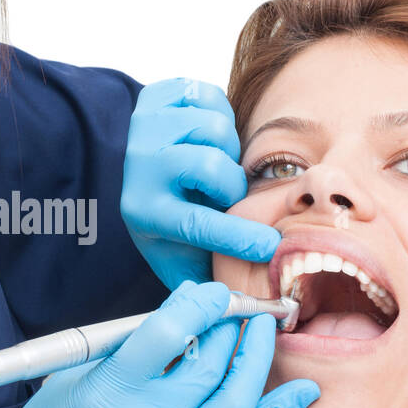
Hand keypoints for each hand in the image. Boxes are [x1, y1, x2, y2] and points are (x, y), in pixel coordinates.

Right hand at [0, 281, 318, 407]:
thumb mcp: (77, 373)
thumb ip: (131, 342)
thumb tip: (187, 304)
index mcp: (108, 395)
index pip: (167, 335)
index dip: (197, 305)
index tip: (209, 290)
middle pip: (209, 366)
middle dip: (230, 326)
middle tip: (240, 303)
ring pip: (235, 402)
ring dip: (256, 360)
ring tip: (265, 329)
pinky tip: (304, 390)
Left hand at [121, 78, 280, 287]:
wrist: (145, 171)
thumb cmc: (175, 224)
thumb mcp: (184, 257)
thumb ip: (216, 280)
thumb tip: (255, 313)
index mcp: (144, 212)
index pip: (197, 225)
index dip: (239, 237)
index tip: (269, 246)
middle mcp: (138, 167)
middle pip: (211, 165)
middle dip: (232, 183)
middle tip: (228, 194)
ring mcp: (145, 127)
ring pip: (214, 126)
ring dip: (226, 147)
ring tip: (214, 163)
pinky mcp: (155, 96)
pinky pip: (208, 94)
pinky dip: (218, 112)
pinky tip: (205, 137)